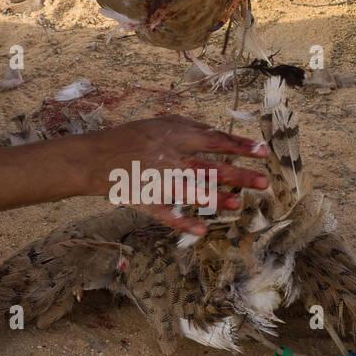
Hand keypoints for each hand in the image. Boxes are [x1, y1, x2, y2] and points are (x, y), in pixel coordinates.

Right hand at [77, 115, 269, 234]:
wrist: (92, 158)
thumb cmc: (128, 138)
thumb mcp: (157, 123)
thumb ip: (186, 127)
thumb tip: (217, 132)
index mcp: (172, 135)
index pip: (213, 139)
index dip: (239, 145)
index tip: (263, 152)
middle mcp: (168, 156)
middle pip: (209, 166)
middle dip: (238, 175)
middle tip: (263, 182)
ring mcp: (156, 179)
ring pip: (190, 189)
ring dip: (216, 198)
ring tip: (238, 204)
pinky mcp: (145, 199)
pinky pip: (166, 213)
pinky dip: (183, 222)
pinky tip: (202, 231)